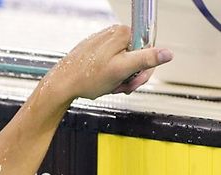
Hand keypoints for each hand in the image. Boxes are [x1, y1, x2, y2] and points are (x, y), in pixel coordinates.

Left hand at [48, 25, 172, 100]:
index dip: (144, 70)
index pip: (148, 50)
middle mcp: (112, 34)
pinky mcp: (95, 53)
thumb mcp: (122, 70)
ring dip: (120, 78)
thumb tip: (167, 53)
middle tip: (121, 87)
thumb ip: (146, 59)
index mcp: (123, 33)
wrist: (61, 85)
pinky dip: (109, 77)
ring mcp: (103, 43)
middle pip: (136, 57)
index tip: (134, 81)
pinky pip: (110, 65)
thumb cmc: (86, 78)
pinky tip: (102, 84)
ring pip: (123, 63)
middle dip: (131, 76)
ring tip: (109, 86)